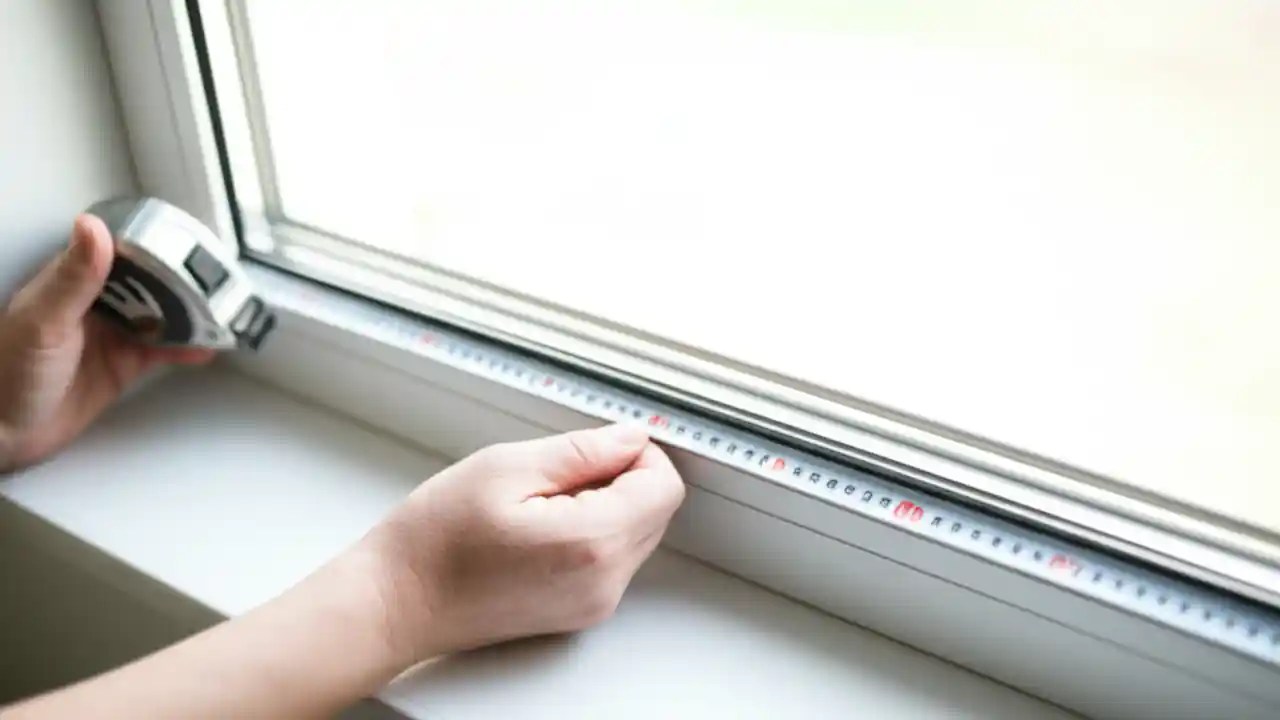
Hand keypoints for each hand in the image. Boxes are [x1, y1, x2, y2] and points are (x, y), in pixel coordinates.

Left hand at [0, 215, 213, 470]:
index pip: (119, 252)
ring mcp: (109, 334)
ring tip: (218, 310)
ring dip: (188, 313)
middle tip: (213, 280)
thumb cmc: (6, 373)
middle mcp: (92, 304)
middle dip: (180, 280)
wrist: (4, 434)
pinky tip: (206, 346)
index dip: (152, 246)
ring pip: (159, 315)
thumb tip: (93, 226)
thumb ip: (74, 277)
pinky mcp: (121, 365)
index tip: (185, 242)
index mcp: (70, 282)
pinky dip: (186, 347)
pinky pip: (162, 351)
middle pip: (147, 283)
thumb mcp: (44, 320)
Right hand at [357, 424, 685, 665]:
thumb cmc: (435, 540)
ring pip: (637, 533)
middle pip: (656, 511)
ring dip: (607, 505)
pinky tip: (538, 527)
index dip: (637, 452)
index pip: (664, 485)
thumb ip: (582, 451)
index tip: (595, 445)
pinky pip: (611, 559)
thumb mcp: (506, 468)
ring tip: (541, 502)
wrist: (396, 603)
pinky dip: (591, 532)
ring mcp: (594, 604)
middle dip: (623, 478)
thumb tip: (631, 436)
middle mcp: (604, 582)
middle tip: (557, 472)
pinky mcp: (579, 612)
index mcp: (592, 543)